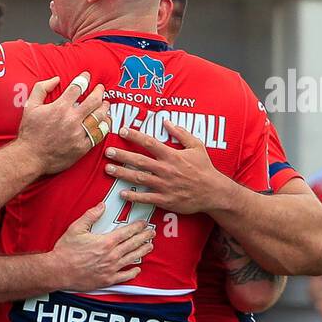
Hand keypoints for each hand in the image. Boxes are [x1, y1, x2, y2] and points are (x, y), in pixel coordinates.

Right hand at [16, 73, 102, 173]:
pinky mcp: (82, 147)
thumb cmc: (29, 133)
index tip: (87, 76)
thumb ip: (41, 89)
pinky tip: (104, 122)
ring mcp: (78, 134)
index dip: (85, 78)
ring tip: (105, 105)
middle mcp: (72, 119)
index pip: (78, 86)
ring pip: (100, 117)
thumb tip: (55, 79)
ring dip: (105, 108)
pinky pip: (99, 134)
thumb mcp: (29, 106)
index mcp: (60, 107)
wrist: (30, 157)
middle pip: (94, 100)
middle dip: (99, 91)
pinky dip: (103, 126)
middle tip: (100, 89)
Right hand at [48, 202, 152, 291]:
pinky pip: (124, 276)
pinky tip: (137, 268)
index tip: (144, 224)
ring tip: (150, 246)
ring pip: (132, 259)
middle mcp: (112, 256)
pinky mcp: (107, 280)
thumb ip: (91, 216)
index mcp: (105, 242)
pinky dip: (133, 272)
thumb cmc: (66, 251)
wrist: (58, 271)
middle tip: (152, 233)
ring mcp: (111, 269)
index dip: (138, 227)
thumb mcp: (76, 228)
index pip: (127, 232)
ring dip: (143, 252)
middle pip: (133, 244)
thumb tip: (102, 206)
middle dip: (144, 237)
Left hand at [105, 118, 234, 214]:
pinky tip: (121, 193)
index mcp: (172, 155)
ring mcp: (164, 185)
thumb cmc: (204, 168)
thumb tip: (166, 121)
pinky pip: (145, 198)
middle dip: (122, 155)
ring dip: (122, 173)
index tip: (122, 130)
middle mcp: (166, 170)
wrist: (213, 192)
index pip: (150, 143)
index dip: (135, 136)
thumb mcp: (197, 146)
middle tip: (108, 151)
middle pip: (139, 161)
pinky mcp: (164, 200)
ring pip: (138, 178)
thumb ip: (181, 133)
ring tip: (108, 169)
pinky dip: (133, 196)